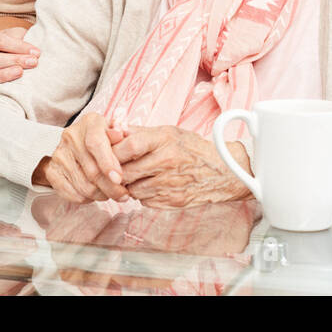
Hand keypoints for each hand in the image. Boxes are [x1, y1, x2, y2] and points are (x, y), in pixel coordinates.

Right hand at [0, 26, 39, 97]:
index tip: (36, 52)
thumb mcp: (18, 35)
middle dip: (15, 60)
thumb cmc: (15, 44)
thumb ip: (22, 39)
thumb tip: (33, 52)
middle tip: (33, 62)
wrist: (8, 54)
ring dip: (4, 75)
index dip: (18, 46)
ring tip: (20, 73)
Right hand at [33, 113, 131, 203]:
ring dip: (101, 195)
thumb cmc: (102, 138)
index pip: (96, 143)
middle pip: (92, 171)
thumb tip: (121, 135)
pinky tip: (96, 194)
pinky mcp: (52, 171)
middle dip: (112, 188)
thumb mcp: (114, 132)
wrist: (73, 144)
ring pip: (84, 186)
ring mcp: (59, 154)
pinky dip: (87, 199)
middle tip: (123, 195)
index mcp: (89, 123)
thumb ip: (120, 134)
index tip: (119, 179)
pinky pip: (72, 193)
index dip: (108, 163)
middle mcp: (71, 136)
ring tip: (111, 193)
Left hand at [112, 125, 253, 207]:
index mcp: (165, 139)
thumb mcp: (169, 132)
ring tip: (138, 177)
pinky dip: (143, 195)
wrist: (222, 171)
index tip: (108, 154)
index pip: (129, 146)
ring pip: (132, 189)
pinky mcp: (173, 200)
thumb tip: (112, 130)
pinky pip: (144, 201)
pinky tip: (152, 186)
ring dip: (130, 185)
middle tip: (116, 170)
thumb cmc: (192, 149)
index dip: (113, 152)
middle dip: (116, 173)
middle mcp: (168, 161)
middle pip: (126, 171)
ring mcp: (170, 183)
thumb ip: (139, 132)